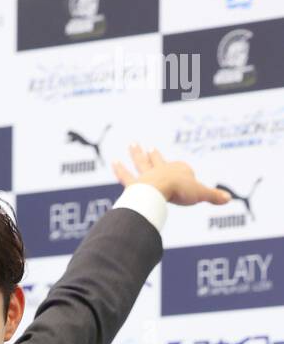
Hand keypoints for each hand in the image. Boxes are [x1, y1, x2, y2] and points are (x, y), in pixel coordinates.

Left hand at [112, 143, 230, 206]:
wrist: (159, 191)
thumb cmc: (180, 191)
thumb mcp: (200, 194)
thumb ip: (213, 196)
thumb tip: (229, 199)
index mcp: (179, 170)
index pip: (183, 172)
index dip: (185, 179)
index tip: (186, 186)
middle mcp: (162, 169)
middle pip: (159, 160)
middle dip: (154, 155)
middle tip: (149, 146)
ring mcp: (147, 176)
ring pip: (141, 162)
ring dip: (136, 154)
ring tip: (132, 144)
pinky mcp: (134, 184)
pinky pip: (125, 175)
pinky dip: (120, 170)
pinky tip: (113, 162)